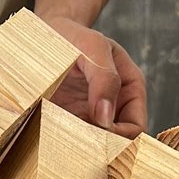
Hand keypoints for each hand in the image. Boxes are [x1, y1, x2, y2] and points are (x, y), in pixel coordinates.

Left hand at [43, 16, 146, 138]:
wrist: (42, 32)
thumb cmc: (71, 34)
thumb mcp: (92, 46)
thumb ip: (104, 78)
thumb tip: (107, 119)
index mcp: (130, 88)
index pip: (136, 127)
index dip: (121, 136)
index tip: (98, 134)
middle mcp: (113, 106)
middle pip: (117, 141)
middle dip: (101, 145)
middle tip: (77, 139)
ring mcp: (89, 115)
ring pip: (94, 145)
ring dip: (81, 145)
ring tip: (60, 134)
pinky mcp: (67, 120)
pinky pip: (71, 140)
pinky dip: (63, 141)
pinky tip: (49, 133)